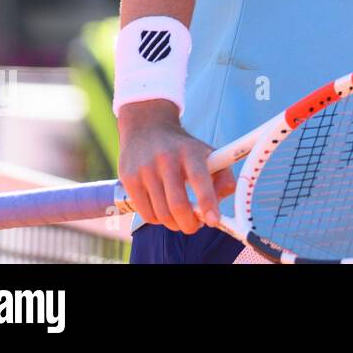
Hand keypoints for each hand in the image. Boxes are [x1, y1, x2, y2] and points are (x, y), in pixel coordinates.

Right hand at [117, 100, 235, 233]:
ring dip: (175, 224)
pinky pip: (147, 214)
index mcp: (191, 152)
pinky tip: (163, 211)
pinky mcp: (130, 179)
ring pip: (162, 214)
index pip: (199, 179)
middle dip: (190, 224)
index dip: (207, 203)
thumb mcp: (206, 153)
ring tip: (180, 217)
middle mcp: (167, 159)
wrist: (147, 127)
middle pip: (178, 205)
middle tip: (196, 225)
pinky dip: (158, 220)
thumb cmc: (183, 147)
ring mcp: (146, 169)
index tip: (214, 221)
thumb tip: (222, 203)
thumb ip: (222, 176)